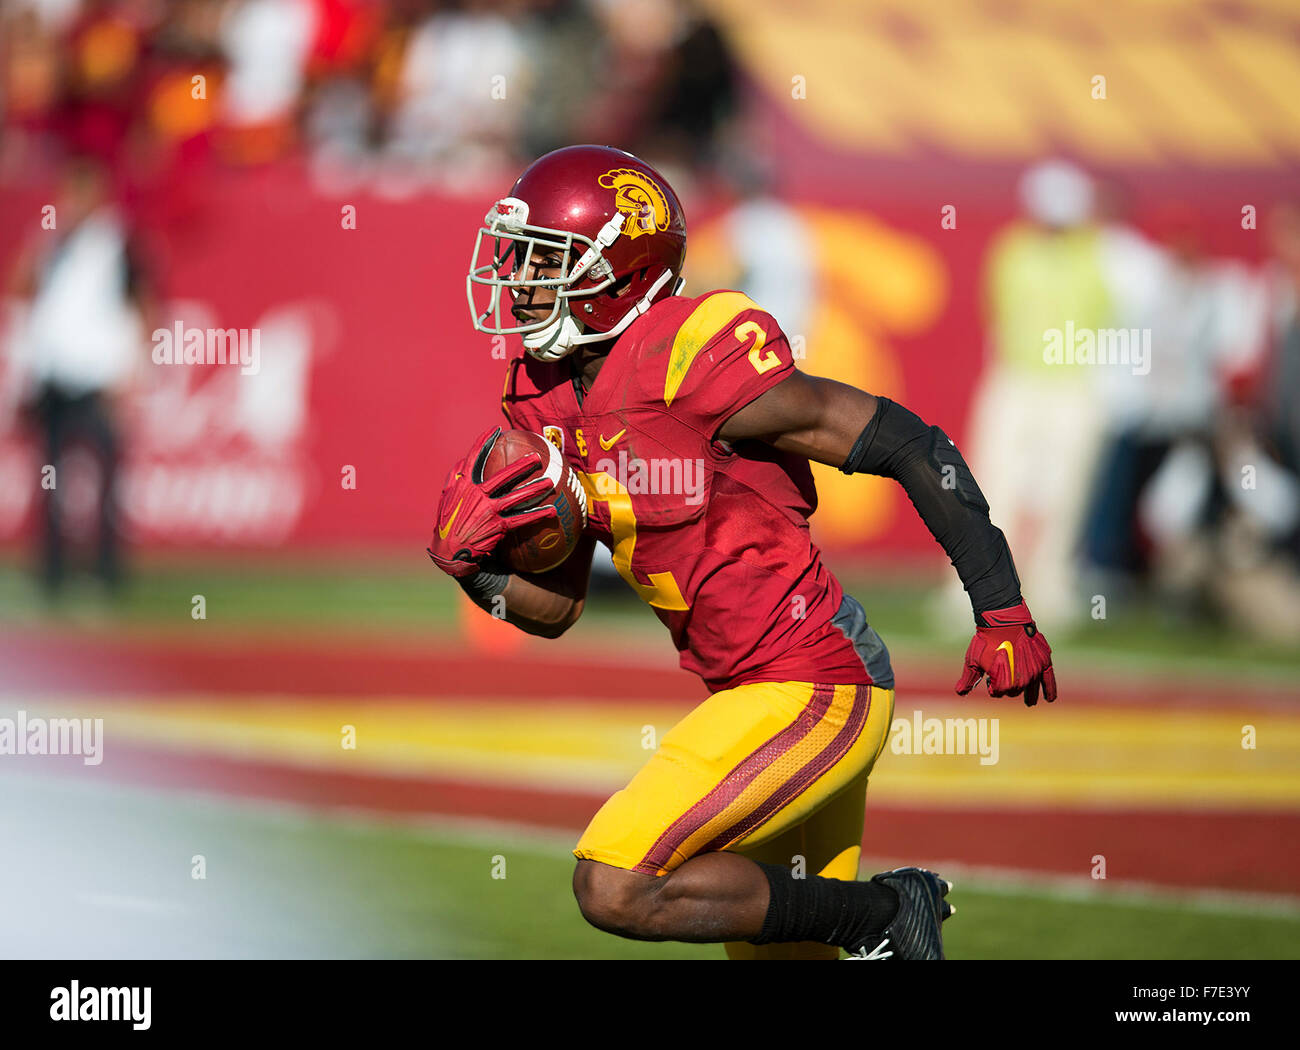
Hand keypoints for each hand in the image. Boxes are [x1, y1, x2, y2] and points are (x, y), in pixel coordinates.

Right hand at [427, 426, 557, 577]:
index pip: (474, 459)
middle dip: (522, 466)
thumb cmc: (448, 524)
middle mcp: (476, 495)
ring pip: (516, 497)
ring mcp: (488, 511)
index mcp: (462, 485)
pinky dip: (537, 515)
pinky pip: (521, 519)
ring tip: (550, 483)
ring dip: (535, 489)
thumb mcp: (447, 498)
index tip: (496, 430)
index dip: (484, 442)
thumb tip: (465, 461)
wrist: (448, 553)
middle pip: (503, 476)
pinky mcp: (497, 527)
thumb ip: (455, 479)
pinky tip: (551, 511)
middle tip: (537, 458)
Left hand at [954, 600, 1057, 706]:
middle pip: (1014, 691)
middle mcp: (1021, 680)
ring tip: (1030, 702)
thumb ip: (968, 679)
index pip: (998, 693)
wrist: (1003, 620)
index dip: (992, 686)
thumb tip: (960, 693)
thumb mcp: (973, 661)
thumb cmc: (986, 640)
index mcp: (1003, 683)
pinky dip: (1050, 690)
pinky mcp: (1044, 661)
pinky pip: (1049, 680)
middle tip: (1003, 675)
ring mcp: (1034, 671)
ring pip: (1030, 687)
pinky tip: (1050, 699)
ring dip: (1029, 695)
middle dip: (1008, 686)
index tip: (988, 678)